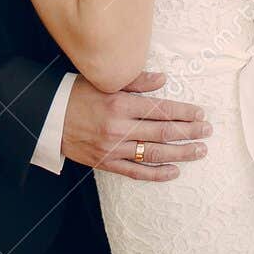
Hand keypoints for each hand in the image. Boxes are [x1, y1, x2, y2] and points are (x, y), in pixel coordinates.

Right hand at [62, 71, 211, 180]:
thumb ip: (136, 82)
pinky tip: (173, 171)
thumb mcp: (104, 82)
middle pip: (163, 132)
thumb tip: (163, 80)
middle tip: (207, 131)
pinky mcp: (106, 163)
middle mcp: (118, 128)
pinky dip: (156, 173)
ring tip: (199, 151)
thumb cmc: (76, 95)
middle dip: (189, 132)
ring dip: (180, 153)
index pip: (161, 110)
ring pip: (153, 154)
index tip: (200, 113)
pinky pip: (136, 172)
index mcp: (120, 104)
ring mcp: (113, 148)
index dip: (184, 112)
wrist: (47, 118)